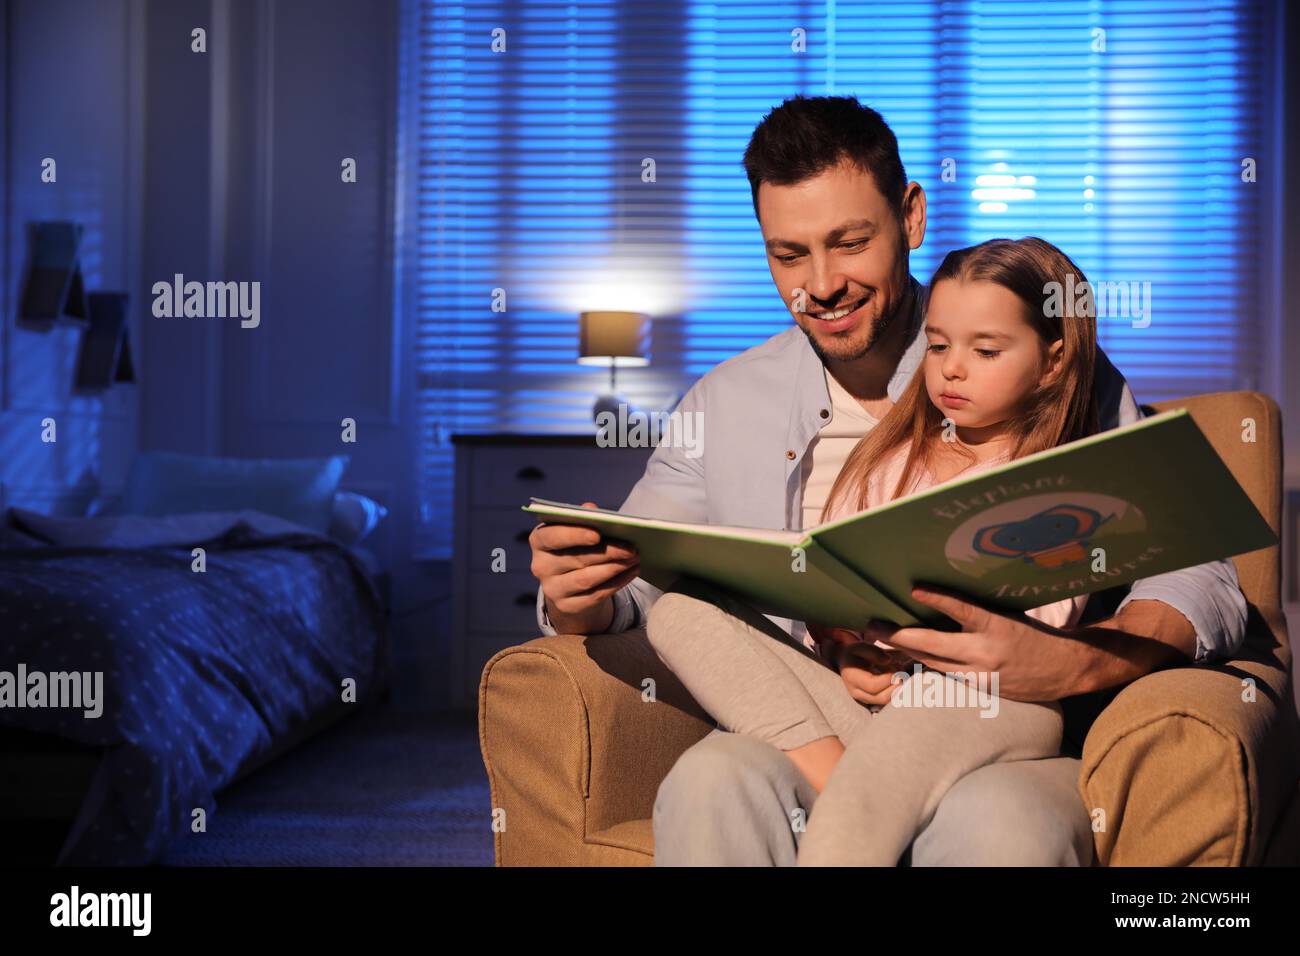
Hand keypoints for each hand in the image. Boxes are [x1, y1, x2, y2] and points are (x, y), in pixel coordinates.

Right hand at [529, 502, 639, 622]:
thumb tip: (590, 508)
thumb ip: (583, 519)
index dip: (573, 535)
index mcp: (539, 541)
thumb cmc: (575, 548)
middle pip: (575, 559)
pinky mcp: (566, 606)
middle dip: (607, 552)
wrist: (568, 585)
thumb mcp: (576, 531)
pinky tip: (631, 572)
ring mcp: (552, 589)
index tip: (598, 534)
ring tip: (635, 559)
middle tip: (632, 547)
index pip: (551, 537)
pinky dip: (617, 583)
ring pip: (586, 579)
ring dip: (614, 568)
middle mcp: (541, 566)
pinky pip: (595, 595)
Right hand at [809, 621, 914, 706]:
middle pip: (882, 698)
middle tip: (901, 671)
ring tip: (899, 673)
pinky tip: (897, 678)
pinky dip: (896, 690)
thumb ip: (875, 652)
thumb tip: (889, 661)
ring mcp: (865, 699)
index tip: (896, 665)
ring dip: (898, 688)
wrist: (847, 663)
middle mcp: (857, 693)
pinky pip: (888, 700)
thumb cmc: (855, 654)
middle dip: (896, 685)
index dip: (889, 677)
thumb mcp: (861, 647)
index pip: (874, 686)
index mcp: (852, 678)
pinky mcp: (872, 701)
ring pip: (887, 701)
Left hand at [870, 583, 1084, 701]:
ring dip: (905, 652)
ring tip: (881, 639)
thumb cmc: (1033, 633)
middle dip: (900, 635)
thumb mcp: (1008, 614)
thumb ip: (978, 612)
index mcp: (997, 626)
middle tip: (873, 626)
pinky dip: (926, 666)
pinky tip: (905, 658)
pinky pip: (946, 676)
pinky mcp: (982, 689)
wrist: (1066, 668)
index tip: (914, 589)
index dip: (938, 598)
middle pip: (934, 645)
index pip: (962, 609)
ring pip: (933, 663)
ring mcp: (982, 675)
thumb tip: (941, 597)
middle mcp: (986, 652)